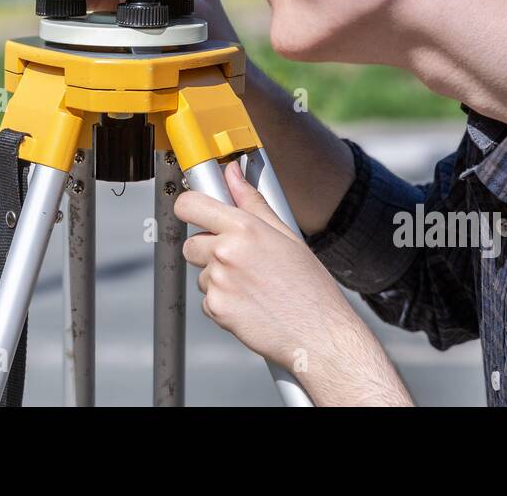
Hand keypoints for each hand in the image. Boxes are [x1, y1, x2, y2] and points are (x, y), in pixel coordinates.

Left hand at [173, 162, 360, 379]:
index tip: (193, 212)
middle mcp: (226, 252)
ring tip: (253, 285)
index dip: (188, 208)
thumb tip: (232, 174)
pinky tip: (250, 303)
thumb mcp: (285, 235)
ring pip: (201, 272)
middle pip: (191, 243)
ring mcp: (218, 282)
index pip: (190, 206)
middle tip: (239, 259)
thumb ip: (252, 202)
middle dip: (208, 249)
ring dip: (218, 277)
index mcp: (244, 228)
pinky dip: (223, 301)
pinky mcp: (216, 308)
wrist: (318, 333)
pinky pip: (208, 299)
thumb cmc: (309, 285)